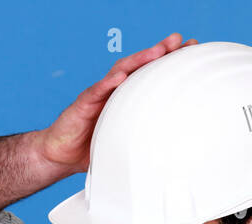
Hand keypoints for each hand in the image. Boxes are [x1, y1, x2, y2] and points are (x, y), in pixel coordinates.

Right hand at [36, 33, 197, 171]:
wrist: (60, 155)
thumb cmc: (91, 148)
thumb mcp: (124, 142)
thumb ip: (143, 140)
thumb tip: (173, 151)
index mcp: (126, 98)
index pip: (150, 75)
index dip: (169, 62)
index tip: (191, 51)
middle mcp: (114, 91)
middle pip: (140, 66)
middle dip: (161, 51)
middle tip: (181, 41)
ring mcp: (99, 95)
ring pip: (121, 71)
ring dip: (140, 59)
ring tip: (157, 51)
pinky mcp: (83, 104)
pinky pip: (96, 91)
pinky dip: (108, 83)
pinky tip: (120, 77)